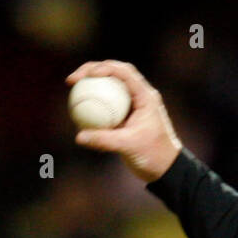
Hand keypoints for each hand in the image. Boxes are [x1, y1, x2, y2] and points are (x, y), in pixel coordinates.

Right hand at [65, 60, 182, 182]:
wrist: (164, 169)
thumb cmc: (153, 155)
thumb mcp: (129, 146)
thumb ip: (104, 140)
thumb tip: (79, 136)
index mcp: (146, 97)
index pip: (125, 72)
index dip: (103, 68)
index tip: (86, 76)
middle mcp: (140, 96)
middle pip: (114, 72)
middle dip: (92, 69)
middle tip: (73, 79)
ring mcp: (133, 104)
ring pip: (109, 86)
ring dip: (91, 83)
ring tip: (72, 86)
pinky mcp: (125, 114)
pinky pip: (106, 102)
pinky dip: (93, 101)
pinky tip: (77, 106)